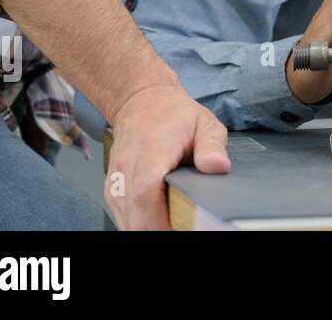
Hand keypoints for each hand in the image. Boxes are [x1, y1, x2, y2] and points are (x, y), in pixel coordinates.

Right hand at [106, 82, 230, 229]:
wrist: (142, 102)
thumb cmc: (173, 114)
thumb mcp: (204, 123)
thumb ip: (212, 146)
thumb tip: (219, 166)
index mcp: (151, 151)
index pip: (145, 194)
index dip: (161, 220)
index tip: (181, 228)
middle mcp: (126, 168)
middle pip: (134, 216)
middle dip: (159, 230)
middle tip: (184, 227)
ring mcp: (115, 180)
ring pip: (126, 222)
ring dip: (149, 228)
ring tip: (175, 223)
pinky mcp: (112, 190)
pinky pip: (122, 217)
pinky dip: (140, 224)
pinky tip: (159, 220)